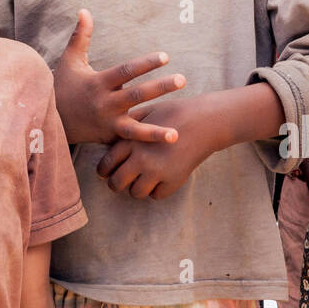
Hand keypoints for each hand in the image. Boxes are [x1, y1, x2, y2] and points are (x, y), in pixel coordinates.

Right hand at [53, 9, 184, 144]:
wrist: (49, 118)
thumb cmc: (63, 85)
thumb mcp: (70, 60)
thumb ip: (81, 36)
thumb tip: (84, 10)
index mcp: (98, 83)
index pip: (126, 71)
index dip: (145, 64)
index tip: (165, 56)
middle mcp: (104, 104)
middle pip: (136, 96)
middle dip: (160, 88)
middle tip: (182, 80)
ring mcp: (107, 123)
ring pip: (134, 128)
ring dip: (155, 132)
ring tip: (175, 133)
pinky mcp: (109, 138)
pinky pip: (130, 140)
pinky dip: (146, 142)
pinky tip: (167, 143)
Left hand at [95, 94, 220, 199]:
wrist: (205, 121)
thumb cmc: (176, 112)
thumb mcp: (148, 112)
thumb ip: (129, 123)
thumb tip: (113, 132)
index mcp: (131, 141)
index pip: (107, 163)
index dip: (103, 170)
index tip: (105, 172)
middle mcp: (141, 158)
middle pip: (117, 183)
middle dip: (116, 185)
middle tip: (119, 183)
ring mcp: (157, 171)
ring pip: (136, 193)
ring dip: (137, 189)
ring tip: (141, 181)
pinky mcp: (174, 180)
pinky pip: (157, 195)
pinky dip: (157, 190)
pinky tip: (160, 180)